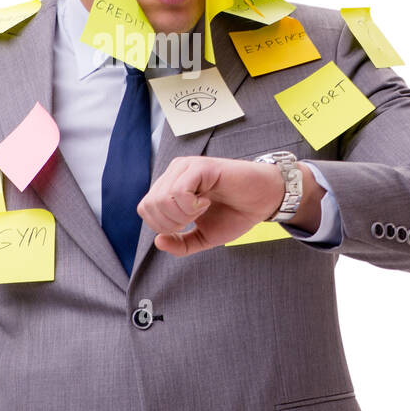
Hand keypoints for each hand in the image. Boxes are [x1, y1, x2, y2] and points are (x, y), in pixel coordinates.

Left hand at [136, 156, 320, 256]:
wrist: (263, 201)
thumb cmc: (235, 214)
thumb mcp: (204, 237)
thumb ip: (181, 244)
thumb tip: (158, 242)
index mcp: (171, 186)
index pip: (145, 209)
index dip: (163, 227)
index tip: (188, 225)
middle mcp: (175, 173)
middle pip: (150, 205)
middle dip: (172, 223)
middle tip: (195, 218)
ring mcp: (187, 167)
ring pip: (162, 198)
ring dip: (183, 214)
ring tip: (202, 209)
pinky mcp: (201, 166)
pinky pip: (179, 191)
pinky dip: (191, 206)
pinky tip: (206, 202)